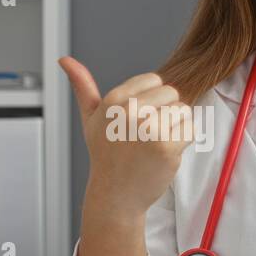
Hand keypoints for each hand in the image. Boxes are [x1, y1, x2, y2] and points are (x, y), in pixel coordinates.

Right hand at [59, 56, 193, 217]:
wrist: (115, 196)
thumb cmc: (105, 156)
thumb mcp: (90, 118)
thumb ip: (83, 86)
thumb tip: (65, 60)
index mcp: (113, 100)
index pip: (154, 80)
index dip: (151, 100)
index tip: (138, 119)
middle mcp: (130, 112)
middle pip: (172, 93)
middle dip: (165, 112)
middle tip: (147, 135)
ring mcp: (149, 130)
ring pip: (183, 110)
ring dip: (175, 127)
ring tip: (155, 144)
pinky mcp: (167, 147)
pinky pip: (190, 129)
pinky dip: (183, 141)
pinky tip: (164, 153)